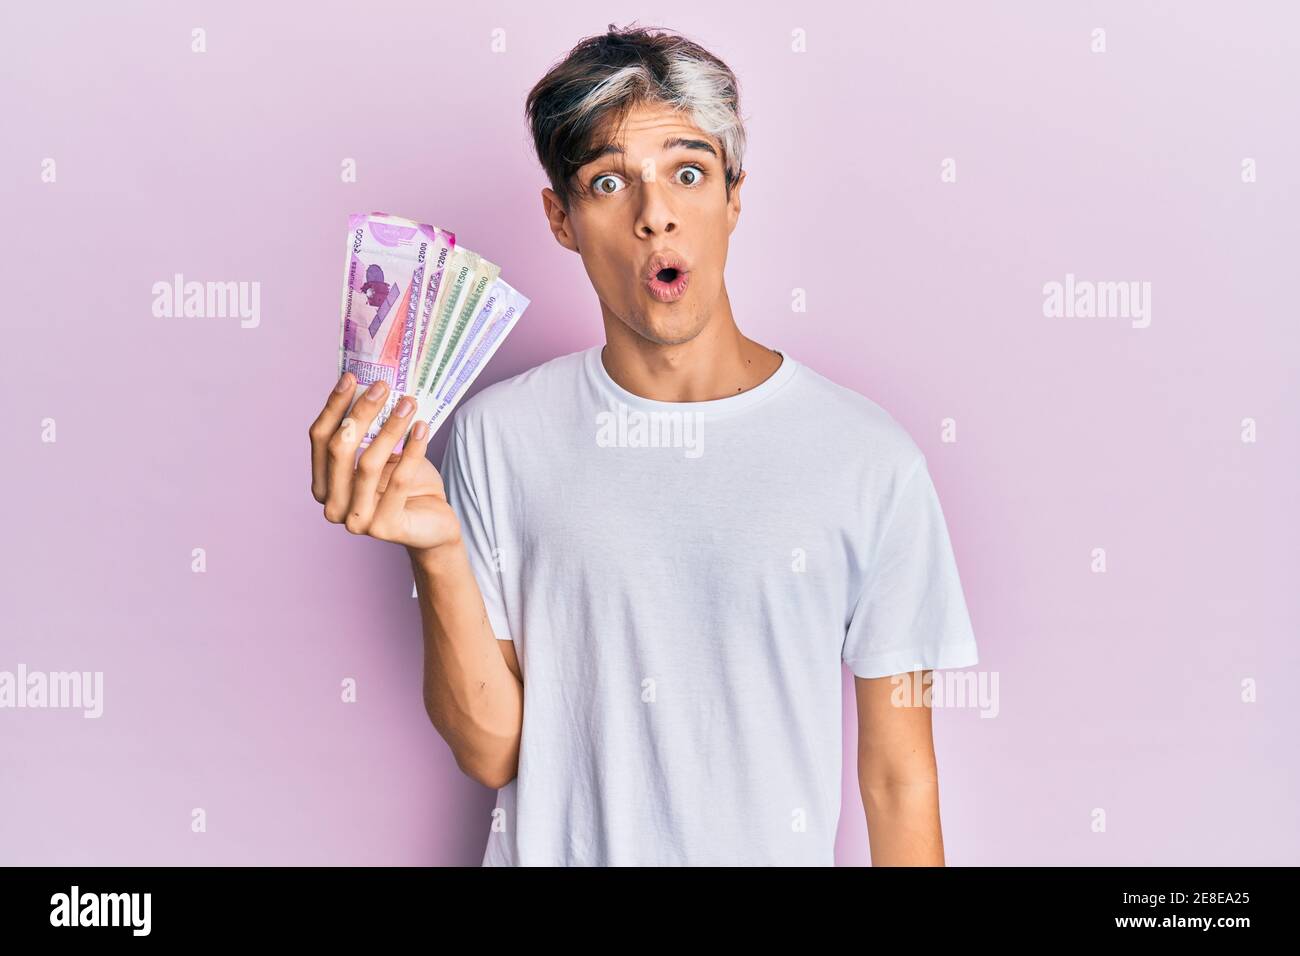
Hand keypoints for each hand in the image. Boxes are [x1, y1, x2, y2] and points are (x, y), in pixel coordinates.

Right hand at [309, 373, 461, 555]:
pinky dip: (412, 451)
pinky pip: (398, 481)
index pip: (320, 439)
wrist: (433, 523)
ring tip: (409, 403)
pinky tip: (422, 428)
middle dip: (361, 412)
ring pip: (368, 464)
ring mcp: (355, 521)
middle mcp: (332, 505)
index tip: (352, 377)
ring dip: (390, 428)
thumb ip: (367, 431)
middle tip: (384, 386)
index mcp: (323, 485)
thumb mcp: (382, 454)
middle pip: (340, 449)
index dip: (334, 406)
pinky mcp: (385, 528)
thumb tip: (368, 384)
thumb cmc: (404, 485)